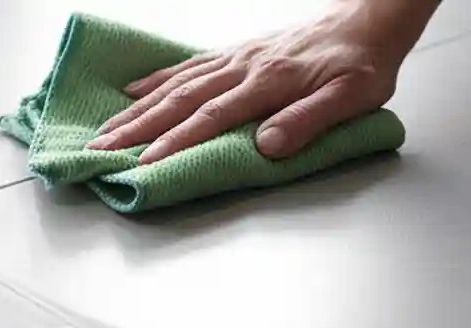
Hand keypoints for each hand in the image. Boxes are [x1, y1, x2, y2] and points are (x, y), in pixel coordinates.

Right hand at [86, 0, 431, 163]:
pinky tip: (135, 89)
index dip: (174, 142)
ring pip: (177, 84)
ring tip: (106, 128)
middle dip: (137, 128)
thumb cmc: (363, 64)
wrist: (370, 21)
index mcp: (268, 83)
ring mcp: (237, 57)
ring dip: (137, 108)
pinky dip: (157, 78)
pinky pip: (188, 65)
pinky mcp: (237, 52)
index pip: (211, 117)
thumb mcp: (352, 98)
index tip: (142, 163)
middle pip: (180, 100)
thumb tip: (267, 145)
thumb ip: (308, 121)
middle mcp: (244, 67)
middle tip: (100, 150)